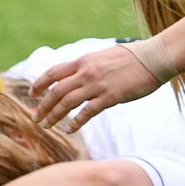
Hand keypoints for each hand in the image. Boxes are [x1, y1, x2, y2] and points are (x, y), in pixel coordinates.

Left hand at [31, 45, 162, 132]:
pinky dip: (76, 122)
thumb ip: (89, 66)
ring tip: (47, 126)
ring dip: (54, 116)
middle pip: (56, 91)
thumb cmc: (131, 58)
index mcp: (83, 61)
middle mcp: (86, 72)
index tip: (32, 94)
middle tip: (36, 118)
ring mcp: (97, 85)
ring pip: (67, 102)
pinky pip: (87, 112)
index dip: (40, 84)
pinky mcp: (109, 97)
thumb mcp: (103, 57)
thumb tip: (80, 76)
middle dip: (43, 106)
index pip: (53, 72)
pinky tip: (70, 129)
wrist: (152, 59)